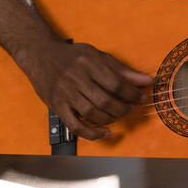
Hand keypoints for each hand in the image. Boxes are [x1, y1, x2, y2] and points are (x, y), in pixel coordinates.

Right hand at [17, 38, 153, 139]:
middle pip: (105, 100)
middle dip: (123, 108)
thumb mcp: (98, 55)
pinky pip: (75, 125)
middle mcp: (76, 77)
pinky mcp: (56, 106)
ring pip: (92, 113)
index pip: (116, 83)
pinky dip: (92, 133)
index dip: (132, 94)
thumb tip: (147, 81)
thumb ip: (122, 70)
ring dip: (110, 119)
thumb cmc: (72, 55)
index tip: (141, 98)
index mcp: (89, 62)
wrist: (40, 54)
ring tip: (118, 116)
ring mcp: (65, 93)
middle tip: (130, 108)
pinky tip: (104, 132)